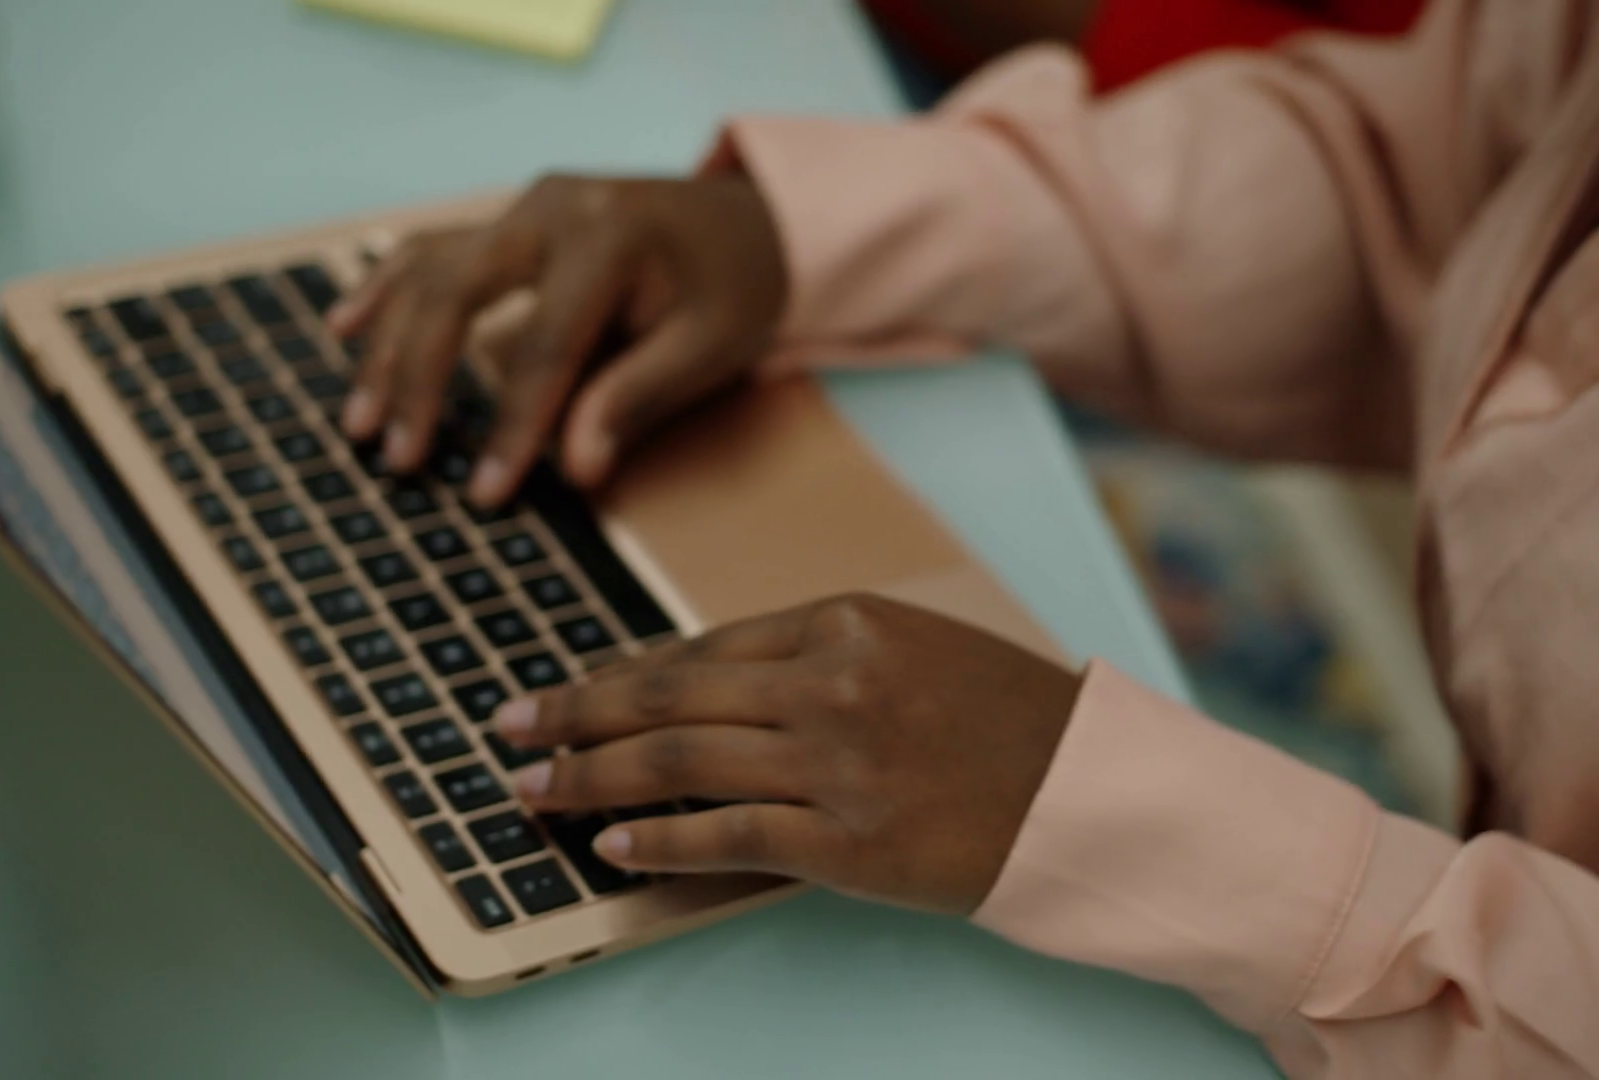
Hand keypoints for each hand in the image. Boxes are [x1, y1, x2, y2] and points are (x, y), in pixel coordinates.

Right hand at [330, 174, 788, 505]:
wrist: (753, 219)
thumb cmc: (735, 288)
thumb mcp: (709, 347)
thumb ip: (635, 399)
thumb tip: (575, 471)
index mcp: (608, 237)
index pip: (545, 346)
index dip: (512, 426)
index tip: (485, 494)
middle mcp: (552, 207)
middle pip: (456, 291)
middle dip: (418, 378)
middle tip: (394, 456)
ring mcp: (525, 205)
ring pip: (430, 269)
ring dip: (387, 345)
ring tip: (359, 421)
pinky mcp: (511, 217)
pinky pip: (434, 249)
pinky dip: (387, 288)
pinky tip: (344, 329)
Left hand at [495, 595, 1083, 913]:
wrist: (1093, 791)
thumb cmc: (1008, 719)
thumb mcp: (911, 649)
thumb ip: (813, 657)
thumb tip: (702, 688)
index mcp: (843, 621)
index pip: (700, 651)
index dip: (618, 676)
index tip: (562, 691)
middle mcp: (830, 682)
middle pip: (668, 700)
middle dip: (572, 715)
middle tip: (505, 727)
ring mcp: (838, 762)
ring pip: (679, 764)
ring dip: (589, 776)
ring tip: (532, 787)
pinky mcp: (850, 841)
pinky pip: (728, 837)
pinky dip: (658, 840)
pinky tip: (610, 842)